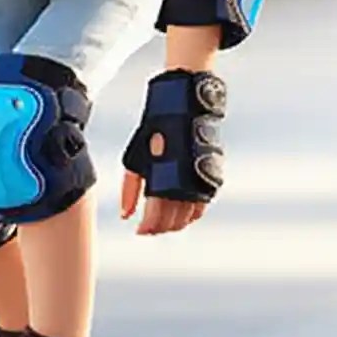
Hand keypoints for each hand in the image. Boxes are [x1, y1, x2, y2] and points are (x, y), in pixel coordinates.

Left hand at [120, 70, 226, 234]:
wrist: (186, 106)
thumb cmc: (156, 129)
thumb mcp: (136, 157)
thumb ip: (130, 189)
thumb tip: (125, 215)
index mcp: (163, 181)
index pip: (156, 219)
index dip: (147, 228)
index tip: (140, 230)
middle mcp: (184, 186)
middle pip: (173, 223)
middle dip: (160, 228)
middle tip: (149, 226)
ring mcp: (200, 182)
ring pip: (189, 218)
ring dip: (176, 224)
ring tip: (163, 221)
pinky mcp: (211, 177)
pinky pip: (202, 205)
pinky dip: (192, 214)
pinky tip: (181, 212)